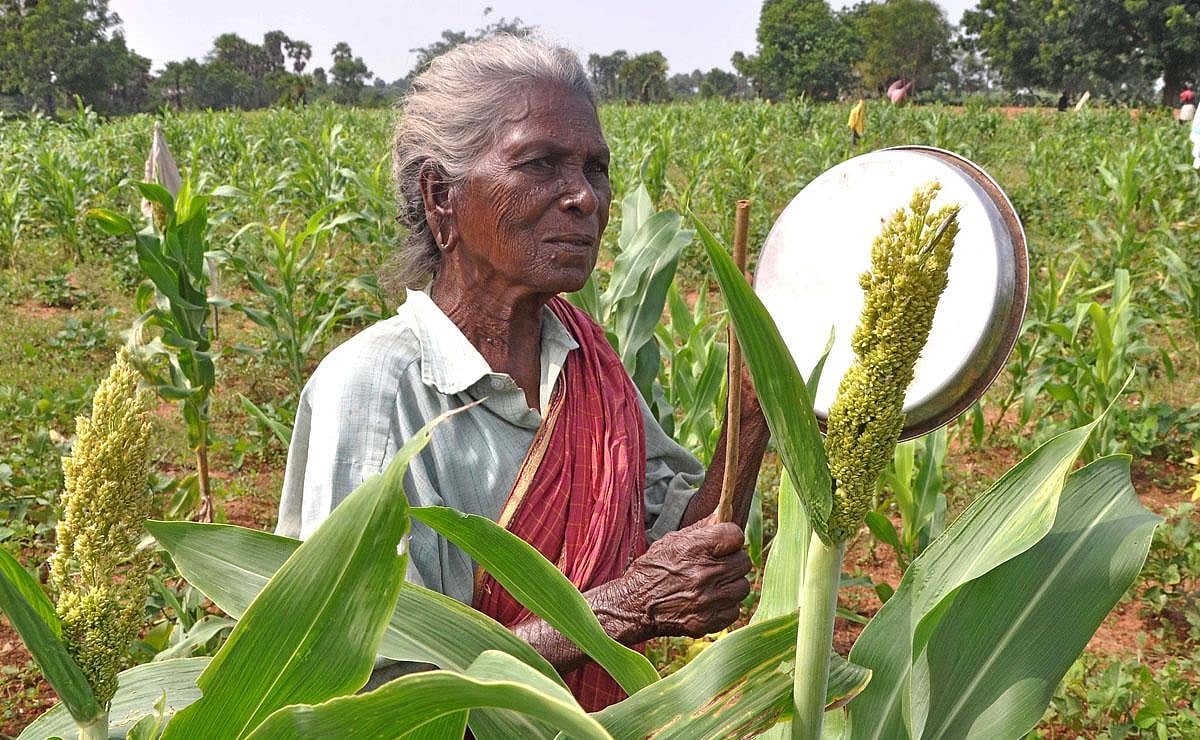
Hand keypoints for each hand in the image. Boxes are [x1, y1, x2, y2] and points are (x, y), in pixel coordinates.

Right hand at [622, 519, 750, 638]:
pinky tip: (711, 601)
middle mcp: (703, 574)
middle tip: (720, 564)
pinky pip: (734, 610)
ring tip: (715, 584)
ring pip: (742, 587)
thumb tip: (723, 513)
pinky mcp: (708, 621)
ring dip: (732, 585)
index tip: (725, 542)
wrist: (635, 605)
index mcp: (694, 549)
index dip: (731, 537)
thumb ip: (701, 529)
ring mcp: (707, 600)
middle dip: (733, 561)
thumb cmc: (653, 569)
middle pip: (743, 562)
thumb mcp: (672, 541)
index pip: (735, 535)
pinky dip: (726, 606)